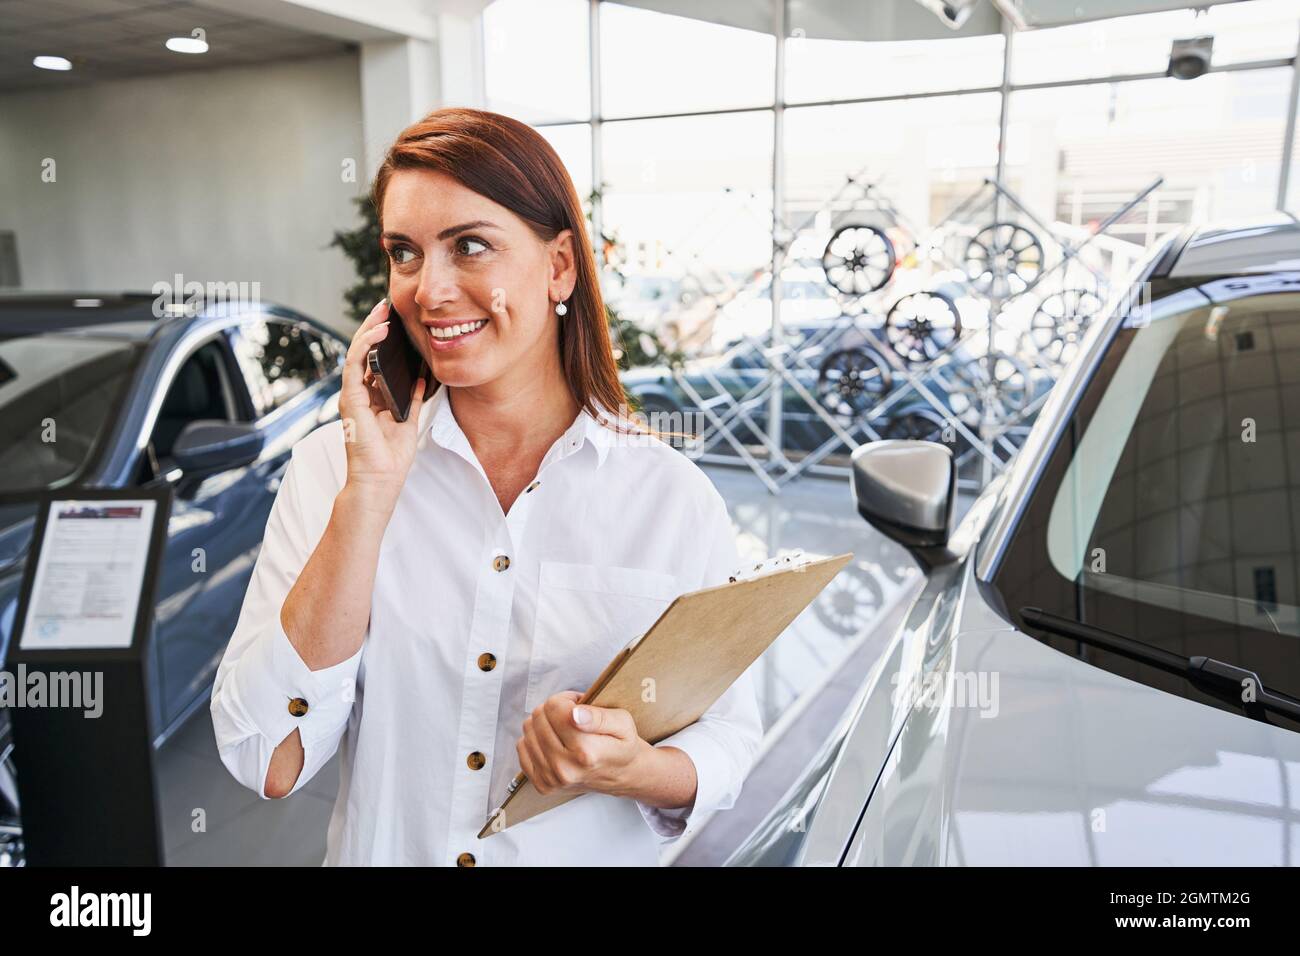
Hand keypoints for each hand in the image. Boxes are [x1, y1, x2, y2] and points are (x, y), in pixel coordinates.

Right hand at [338, 299, 428, 508]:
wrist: (380, 480)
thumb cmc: (391, 457)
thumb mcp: (408, 421)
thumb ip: (411, 399)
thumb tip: (421, 378)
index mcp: (371, 398)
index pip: (374, 361)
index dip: (382, 339)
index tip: (395, 320)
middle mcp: (359, 394)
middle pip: (364, 352)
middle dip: (374, 327)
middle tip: (387, 306)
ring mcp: (352, 396)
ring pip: (356, 353)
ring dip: (369, 329)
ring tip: (382, 311)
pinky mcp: (350, 399)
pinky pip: (355, 365)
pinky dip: (366, 346)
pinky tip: (380, 332)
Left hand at [516, 691, 651, 797]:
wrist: (623, 775)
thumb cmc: (622, 745)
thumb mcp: (623, 723)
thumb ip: (599, 716)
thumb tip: (574, 714)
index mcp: (586, 752)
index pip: (555, 707)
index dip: (567, 700)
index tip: (579, 706)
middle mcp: (565, 768)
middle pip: (539, 716)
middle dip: (555, 709)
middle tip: (573, 717)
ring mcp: (551, 779)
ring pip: (528, 729)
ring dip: (545, 723)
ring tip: (565, 729)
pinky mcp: (542, 784)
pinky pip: (521, 748)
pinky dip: (535, 739)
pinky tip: (553, 741)